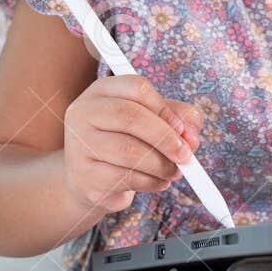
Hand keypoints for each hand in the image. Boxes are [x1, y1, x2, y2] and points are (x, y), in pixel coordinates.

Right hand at [61, 74, 202, 214]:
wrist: (89, 178)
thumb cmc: (126, 141)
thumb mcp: (153, 120)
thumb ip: (179, 118)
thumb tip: (191, 136)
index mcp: (102, 90)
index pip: (137, 88)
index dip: (165, 109)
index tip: (182, 129)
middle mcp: (84, 112)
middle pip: (131, 116)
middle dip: (166, 138)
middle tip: (185, 155)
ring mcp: (80, 144)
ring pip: (130, 152)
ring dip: (162, 165)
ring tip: (173, 171)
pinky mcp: (84, 176)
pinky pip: (126, 178)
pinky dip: (151, 182)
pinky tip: (156, 181)